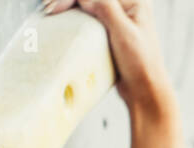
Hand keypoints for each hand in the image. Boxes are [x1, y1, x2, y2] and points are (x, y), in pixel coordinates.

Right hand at [42, 0, 171, 116]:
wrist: (146, 92)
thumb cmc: (141, 65)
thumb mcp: (124, 33)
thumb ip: (106, 8)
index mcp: (134, 1)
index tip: (53, 8)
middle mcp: (126, 7)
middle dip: (68, 0)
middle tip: (47, 9)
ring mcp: (118, 21)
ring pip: (88, 6)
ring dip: (70, 6)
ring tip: (50, 11)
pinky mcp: (111, 34)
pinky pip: (89, 19)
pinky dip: (75, 18)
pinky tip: (62, 20)